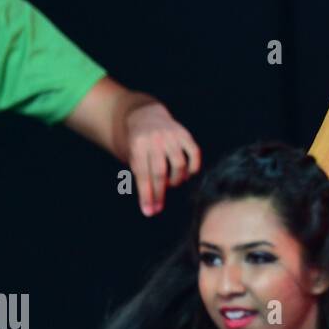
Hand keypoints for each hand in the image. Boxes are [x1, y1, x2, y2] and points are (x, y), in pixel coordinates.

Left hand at [123, 101, 200, 216]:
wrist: (147, 117)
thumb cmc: (140, 145)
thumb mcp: (133, 157)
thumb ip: (141, 177)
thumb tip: (150, 207)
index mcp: (138, 145)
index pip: (143, 174)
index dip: (147, 195)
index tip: (150, 211)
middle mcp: (155, 139)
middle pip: (160, 171)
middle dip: (160, 192)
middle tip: (159, 206)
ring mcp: (172, 135)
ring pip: (179, 164)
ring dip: (176, 180)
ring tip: (172, 184)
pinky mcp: (185, 134)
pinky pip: (194, 154)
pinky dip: (193, 168)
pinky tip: (187, 174)